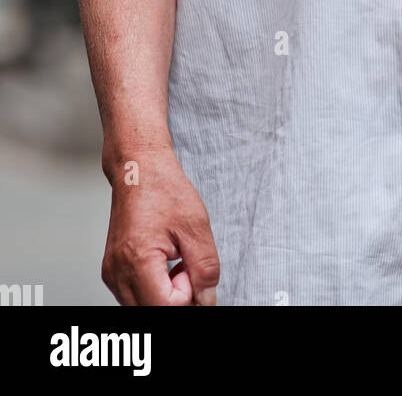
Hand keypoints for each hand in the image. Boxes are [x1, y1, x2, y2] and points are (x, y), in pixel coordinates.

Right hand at [101, 146, 219, 305]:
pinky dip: (154, 291)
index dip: (188, 295)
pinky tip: (162, 267)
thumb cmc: (164, 190)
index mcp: (137, 259)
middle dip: (177, 299)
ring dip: (166, 297)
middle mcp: (118, 273)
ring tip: (174, 263)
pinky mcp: (112, 273)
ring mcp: (111, 274)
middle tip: (185, 267)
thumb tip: (207, 301)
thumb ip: (205, 269)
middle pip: (153, 313)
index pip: (166, 307)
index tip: (190, 268)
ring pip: (144, 309)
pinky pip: (136, 298)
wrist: (139, 170)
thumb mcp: (196, 227)